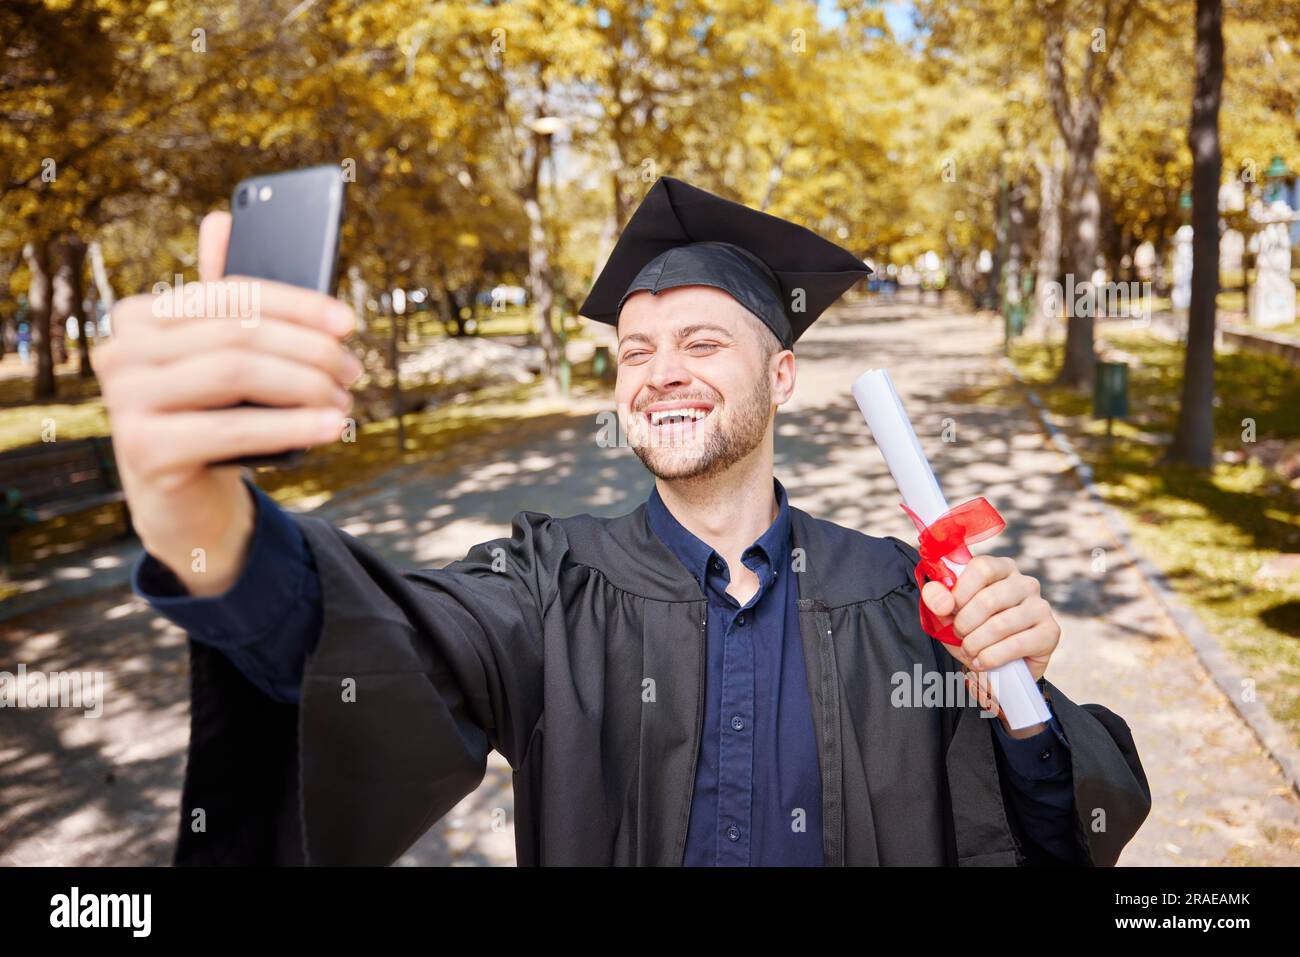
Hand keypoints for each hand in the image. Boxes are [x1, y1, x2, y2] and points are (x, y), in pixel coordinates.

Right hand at [98, 211, 361, 595]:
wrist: (184, 501)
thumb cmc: (211, 416)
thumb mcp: (223, 358)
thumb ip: (227, 299)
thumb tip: (220, 218)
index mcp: (140, 315)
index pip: (230, 293)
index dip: (297, 305)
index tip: (348, 323)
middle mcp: (122, 351)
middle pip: (239, 333)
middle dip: (309, 349)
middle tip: (353, 370)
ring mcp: (125, 400)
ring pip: (238, 374)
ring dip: (306, 386)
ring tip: (345, 401)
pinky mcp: (144, 449)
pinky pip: (233, 427)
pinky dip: (292, 426)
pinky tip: (332, 428)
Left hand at [921, 555, 1060, 732]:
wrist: (996, 664)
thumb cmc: (972, 629)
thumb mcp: (947, 612)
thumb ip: (937, 598)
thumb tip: (942, 602)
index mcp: (1001, 568)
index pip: (982, 567)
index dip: (960, 591)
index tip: (948, 610)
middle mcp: (1026, 583)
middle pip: (989, 599)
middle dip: (965, 623)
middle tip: (959, 635)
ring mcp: (1041, 607)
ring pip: (1000, 624)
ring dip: (975, 643)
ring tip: (969, 650)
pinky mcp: (1050, 632)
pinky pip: (1016, 645)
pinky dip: (991, 657)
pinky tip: (982, 662)